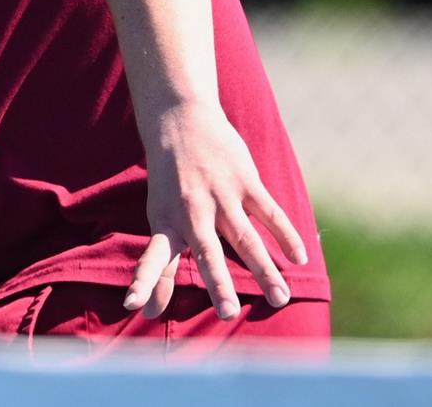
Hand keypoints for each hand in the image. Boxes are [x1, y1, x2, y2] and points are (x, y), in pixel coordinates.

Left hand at [125, 102, 309, 320]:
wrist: (180, 118)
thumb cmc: (169, 180)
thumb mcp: (159, 218)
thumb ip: (159, 267)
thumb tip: (147, 312)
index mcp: (166, 222)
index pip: (153, 259)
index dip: (144, 282)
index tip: (133, 305)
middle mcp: (191, 211)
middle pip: (207, 252)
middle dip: (217, 283)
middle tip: (226, 313)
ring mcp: (221, 195)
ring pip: (245, 238)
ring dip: (262, 269)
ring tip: (279, 299)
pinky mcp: (245, 181)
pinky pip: (270, 212)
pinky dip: (285, 235)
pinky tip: (298, 258)